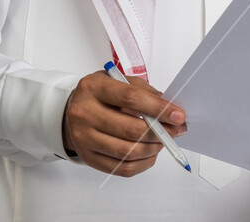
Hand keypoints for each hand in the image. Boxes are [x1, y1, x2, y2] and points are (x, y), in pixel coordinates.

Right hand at [62, 70, 186, 175]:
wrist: (71, 111)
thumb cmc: (100, 94)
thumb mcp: (119, 81)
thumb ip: (144, 92)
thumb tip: (171, 110)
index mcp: (94, 88)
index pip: (130, 99)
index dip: (158, 108)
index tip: (178, 115)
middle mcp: (84, 114)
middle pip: (130, 129)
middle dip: (160, 132)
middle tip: (175, 130)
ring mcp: (84, 138)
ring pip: (127, 152)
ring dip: (153, 148)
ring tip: (163, 141)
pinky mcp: (88, 157)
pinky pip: (121, 168)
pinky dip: (143, 163)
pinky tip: (150, 154)